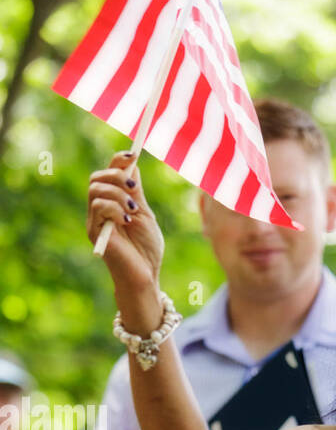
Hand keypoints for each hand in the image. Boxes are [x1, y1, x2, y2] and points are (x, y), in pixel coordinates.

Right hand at [86, 152, 164, 318]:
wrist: (145, 276)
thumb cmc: (147, 250)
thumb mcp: (144, 214)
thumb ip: (135, 193)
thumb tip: (132, 165)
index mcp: (112, 203)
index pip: (108, 174)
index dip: (118, 160)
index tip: (134, 153)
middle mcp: (100, 209)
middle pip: (97, 178)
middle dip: (116, 175)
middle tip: (133, 186)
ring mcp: (95, 220)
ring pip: (96, 190)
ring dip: (117, 194)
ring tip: (133, 210)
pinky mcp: (94, 231)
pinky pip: (98, 206)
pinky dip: (114, 208)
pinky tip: (127, 221)